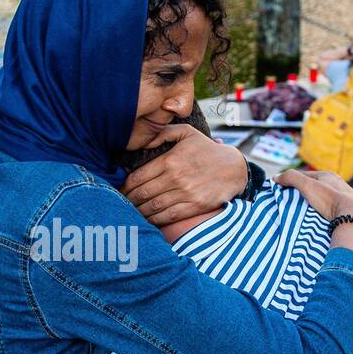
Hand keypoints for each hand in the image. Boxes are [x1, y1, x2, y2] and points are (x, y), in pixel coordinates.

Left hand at [121, 126, 246, 225]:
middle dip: (128, 200)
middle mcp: (175, 177)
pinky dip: (154, 220)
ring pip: (153, 206)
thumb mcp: (187, 133)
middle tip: (121, 204)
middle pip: (142, 193)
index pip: (138, 177)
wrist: (234, 168)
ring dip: (138, 211)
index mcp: (170, 160)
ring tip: (131, 213)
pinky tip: (147, 220)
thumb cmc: (207, 150)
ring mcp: (185, 193)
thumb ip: (163, 133)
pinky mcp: (194, 206)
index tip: (119, 191)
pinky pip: (168, 216)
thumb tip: (144, 140)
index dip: (125, 186)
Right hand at [273, 169, 352, 220]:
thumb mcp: (307, 184)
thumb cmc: (330, 198)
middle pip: (314, 188)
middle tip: (292, 203)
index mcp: (328, 175)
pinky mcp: (346, 211)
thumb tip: (276, 177)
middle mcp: (337, 184)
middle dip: (303, 194)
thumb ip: (291, 178)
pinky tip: (317, 219)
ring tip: (303, 213)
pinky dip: (321, 213)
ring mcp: (343, 198)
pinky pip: (329, 210)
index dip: (293, 182)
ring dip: (312, 205)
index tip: (283, 190)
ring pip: (323, 199)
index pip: (305, 176)